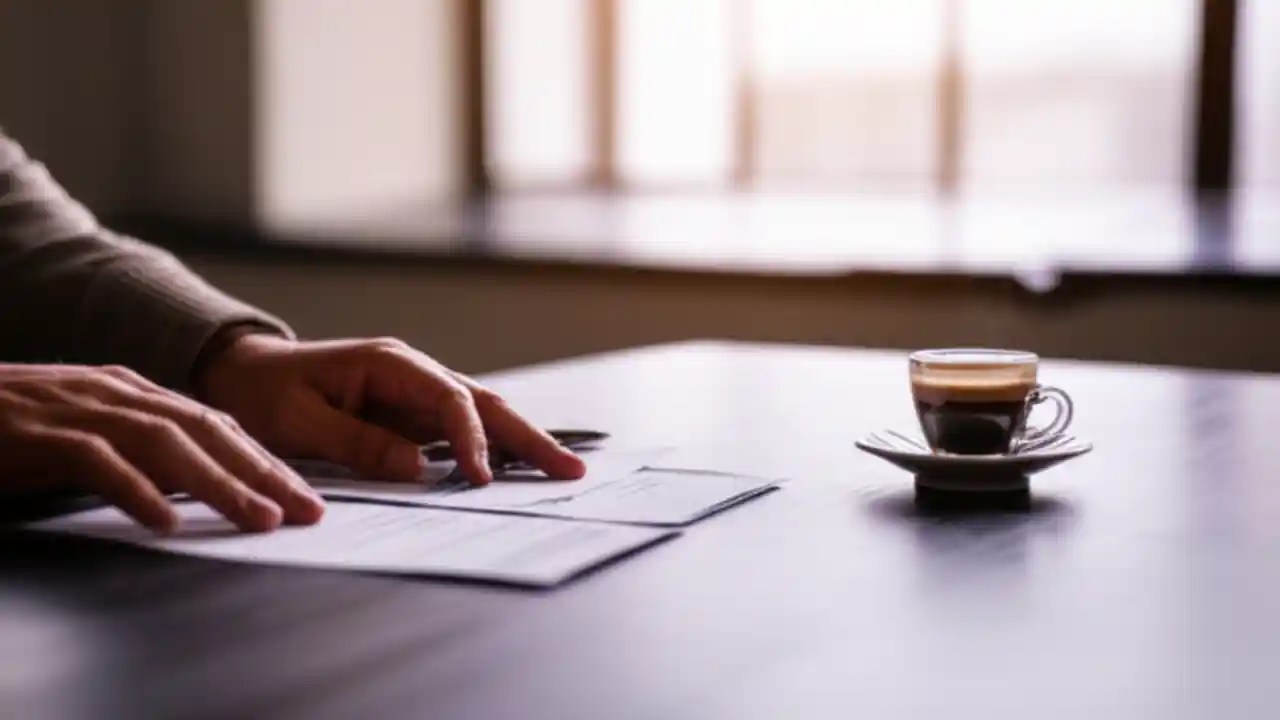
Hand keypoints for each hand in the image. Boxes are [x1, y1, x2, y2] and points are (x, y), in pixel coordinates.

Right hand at [0, 364, 324, 532]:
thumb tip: (191, 487)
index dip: (263, 460)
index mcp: (131, 391)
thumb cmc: (12, 425)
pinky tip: (165, 521)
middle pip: (206, 429)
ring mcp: (77, 408)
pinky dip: (135, 489)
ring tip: (257, 519)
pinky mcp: (38, 433)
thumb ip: (138, 449)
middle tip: (305, 511)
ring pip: (166, 442)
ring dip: (218, 483)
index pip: (215, 424)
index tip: (304, 496)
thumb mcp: (87, 431)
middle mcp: (115, 392)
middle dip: (262, 472)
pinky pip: (96, 461)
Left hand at [194, 335, 586, 484]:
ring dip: (522, 444)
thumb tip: (419, 468)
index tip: (481, 478)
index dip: (470, 439)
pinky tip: (522, 470)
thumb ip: (357, 443)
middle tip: (570, 468)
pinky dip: (494, 450)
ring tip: (563, 470)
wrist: (245, 374)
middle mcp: (413, 374)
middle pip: (484, 404)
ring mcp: (416, 395)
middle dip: (529, 436)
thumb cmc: (264, 392)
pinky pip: (461, 433)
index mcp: (389, 364)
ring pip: (482, 417)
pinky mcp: (412, 416)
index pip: (448, 399)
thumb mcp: (298, 420)